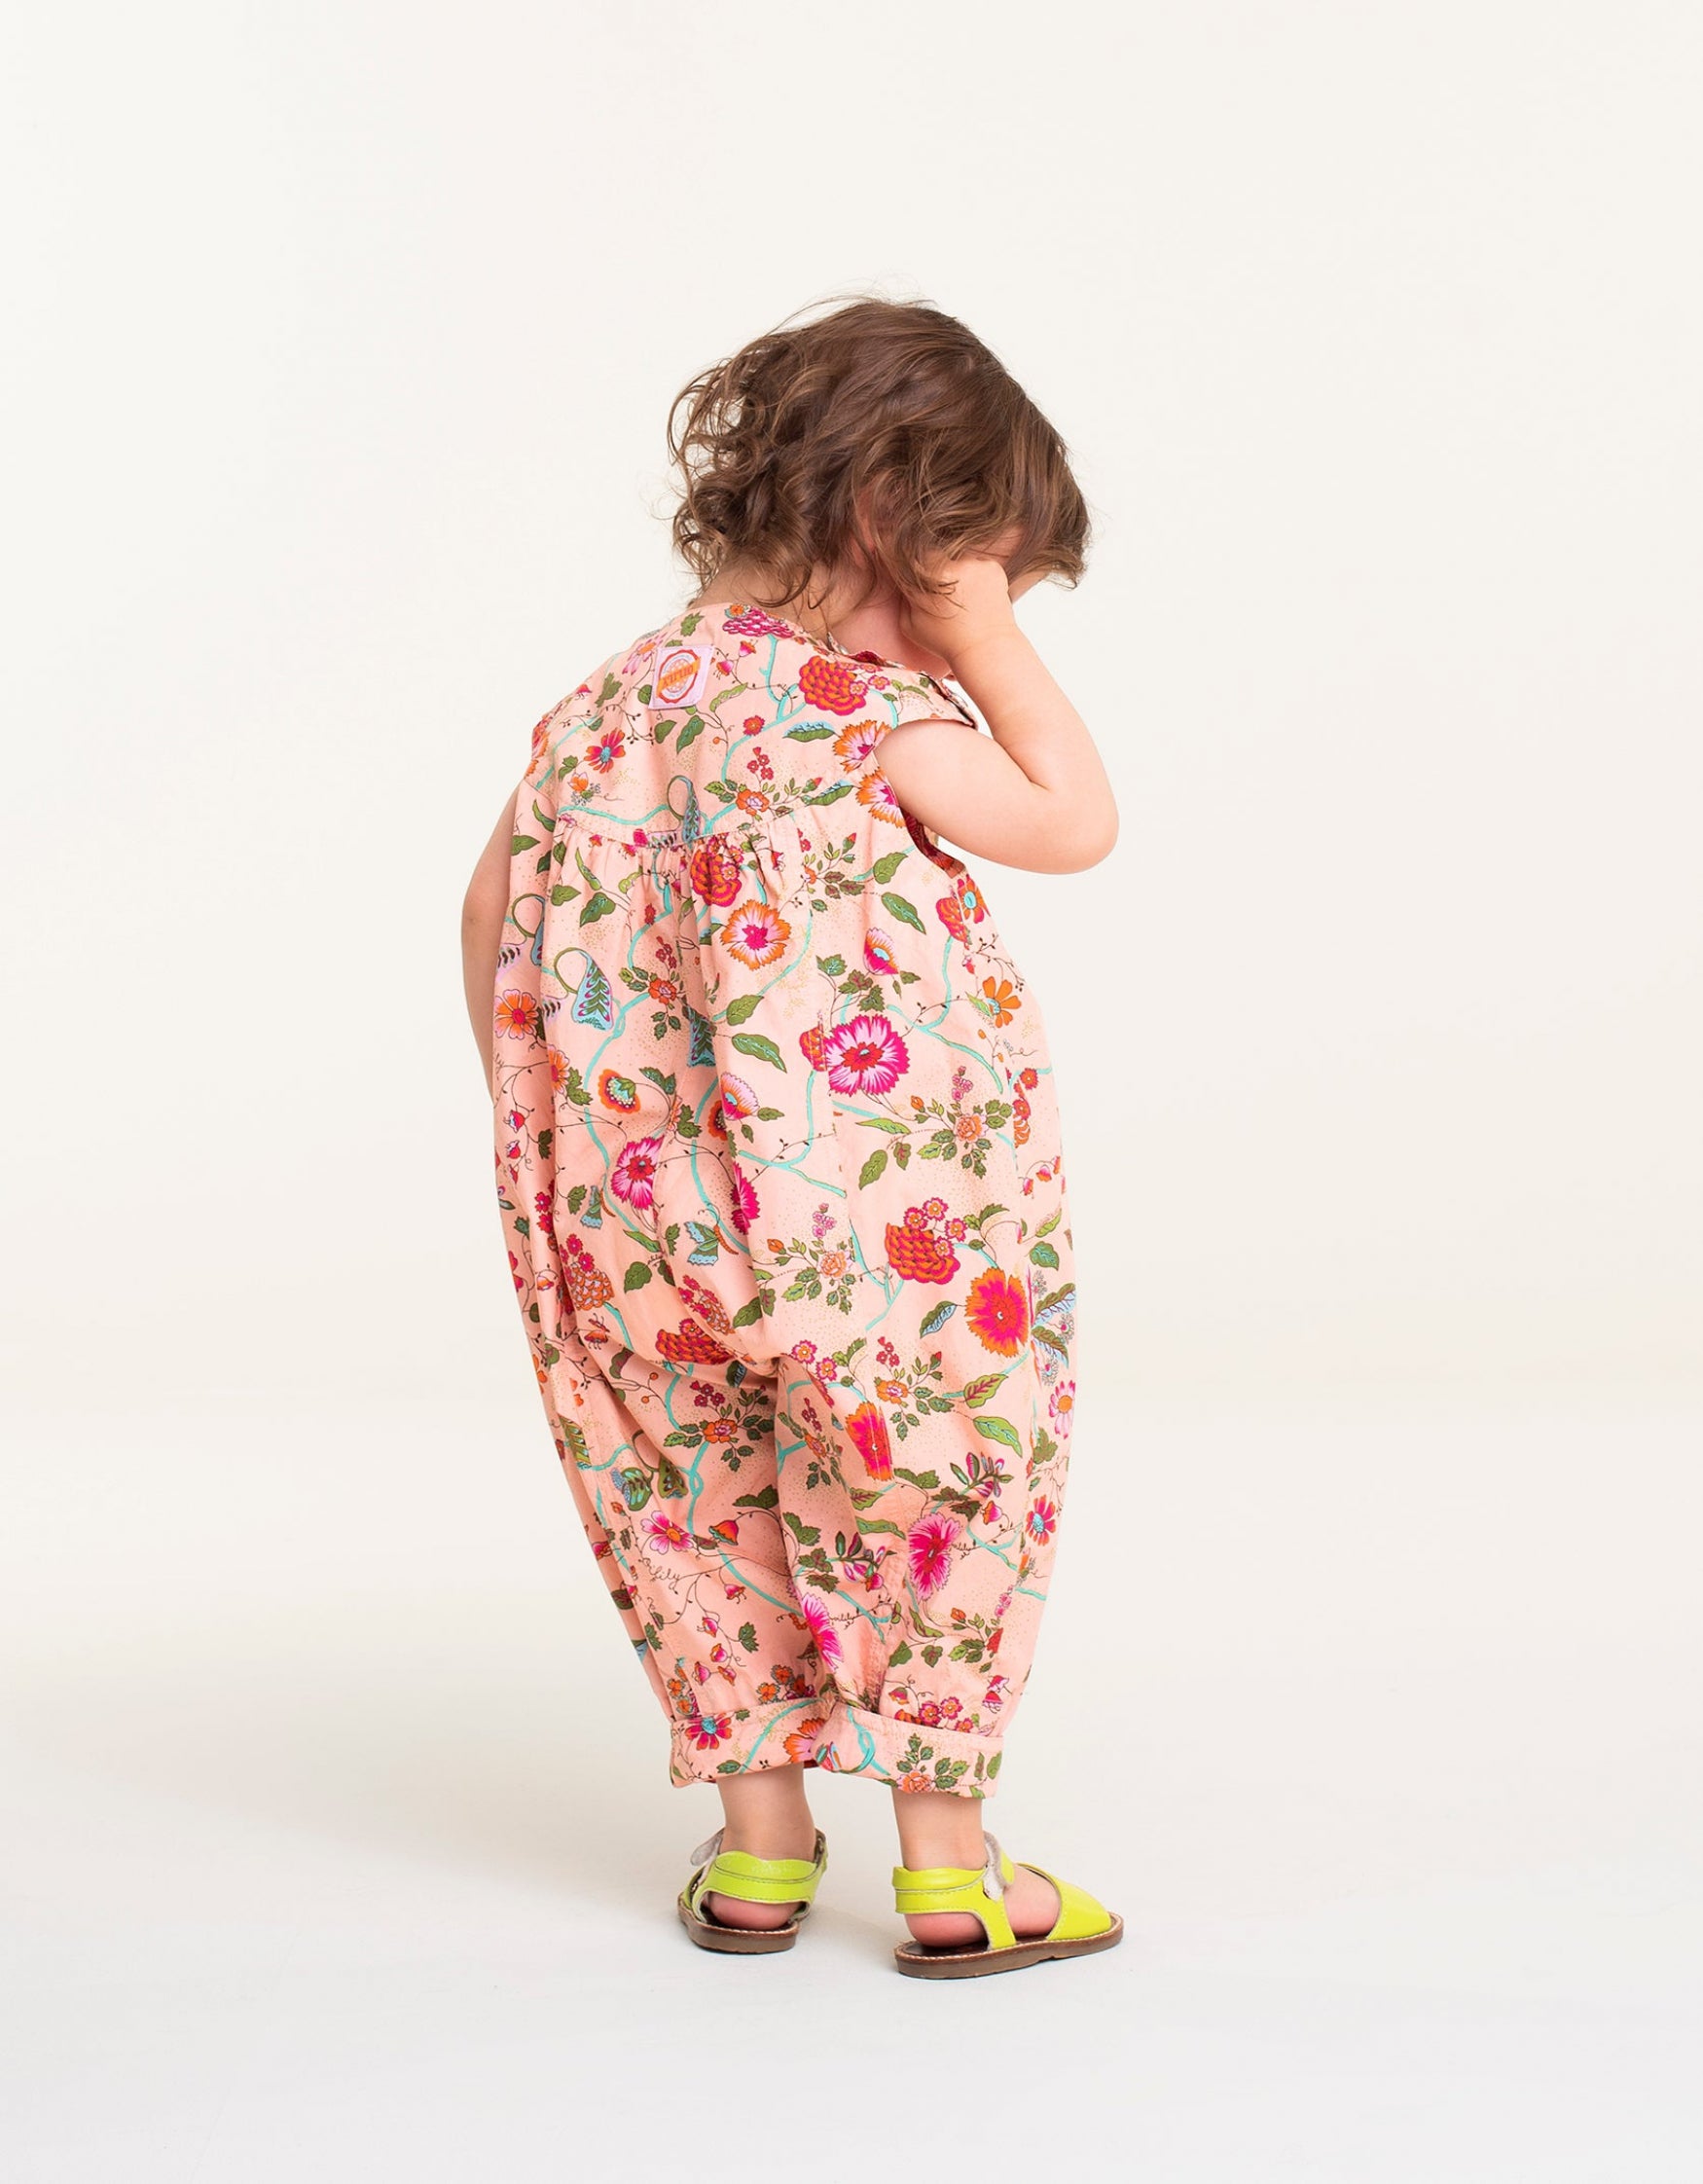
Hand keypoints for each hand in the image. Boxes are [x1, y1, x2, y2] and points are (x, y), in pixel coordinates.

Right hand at [897, 554, 1020, 675]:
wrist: (986, 650)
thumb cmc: (945, 641)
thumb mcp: (909, 624)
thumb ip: (902, 595)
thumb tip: (898, 572)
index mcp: (925, 578)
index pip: (905, 552)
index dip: (904, 559)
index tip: (906, 569)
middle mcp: (950, 565)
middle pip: (932, 553)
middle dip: (932, 567)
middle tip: (939, 592)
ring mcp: (973, 564)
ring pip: (956, 558)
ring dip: (955, 571)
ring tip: (961, 598)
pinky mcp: (992, 567)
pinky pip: (977, 563)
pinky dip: (975, 576)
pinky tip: (976, 596)